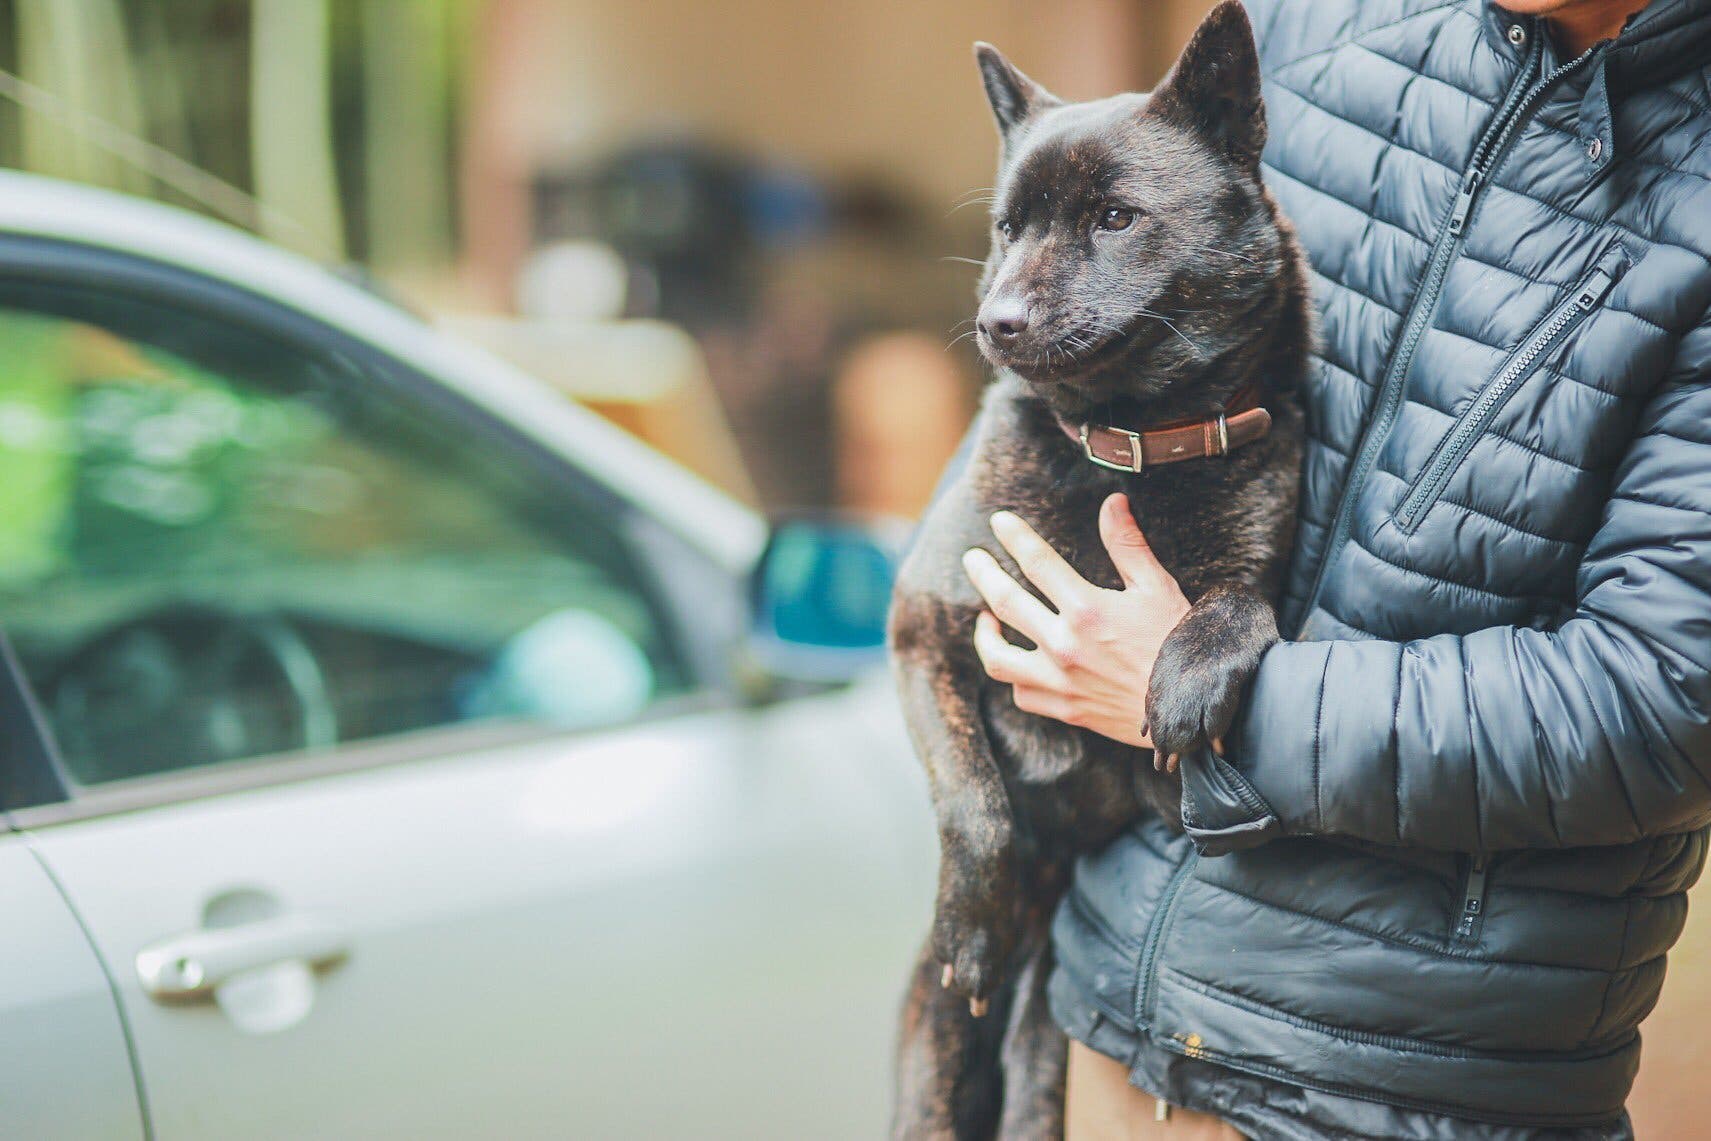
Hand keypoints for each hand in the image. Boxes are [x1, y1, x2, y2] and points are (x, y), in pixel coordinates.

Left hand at [962, 493, 1192, 762]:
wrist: (1193, 708)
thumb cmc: (1179, 644)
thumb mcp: (1157, 587)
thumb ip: (1127, 545)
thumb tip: (1112, 503)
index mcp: (1087, 609)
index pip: (1037, 562)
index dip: (1014, 537)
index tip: (999, 522)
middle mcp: (1064, 645)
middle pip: (1005, 602)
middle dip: (983, 575)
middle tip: (973, 559)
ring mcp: (1060, 681)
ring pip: (998, 658)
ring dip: (985, 634)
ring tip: (985, 618)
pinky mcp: (1065, 709)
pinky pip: (1022, 693)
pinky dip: (1015, 676)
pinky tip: (1016, 661)